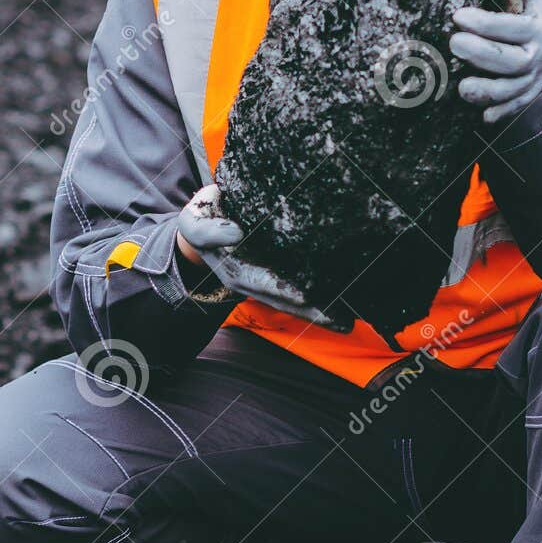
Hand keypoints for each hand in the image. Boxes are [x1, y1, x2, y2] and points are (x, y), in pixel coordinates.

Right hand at [176, 185, 345, 327]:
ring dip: (320, 312)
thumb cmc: (203, 218)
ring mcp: (265, 281)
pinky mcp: (276, 274)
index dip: (283, 290)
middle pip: (285, 301)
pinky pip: (298, 290)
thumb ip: (207, 230)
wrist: (204, 222)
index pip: (263, 283)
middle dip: (313, 312)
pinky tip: (340, 302)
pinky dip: (319, 299)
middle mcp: (253, 282)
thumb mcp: (194, 221)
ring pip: (294, 302)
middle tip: (343, 323)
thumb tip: (236, 234)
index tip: (305, 296)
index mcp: (235, 270)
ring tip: (347, 323)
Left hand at [449, 0, 541, 124]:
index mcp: (538, 28)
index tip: (458, 16)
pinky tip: (484, 117)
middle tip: (454, 44)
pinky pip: (512, 110)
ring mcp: (531, 80)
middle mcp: (538, 56)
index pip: (515, 27)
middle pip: (513, 62)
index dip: (487, 23)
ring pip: (511, 90)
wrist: (540, 47)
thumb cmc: (522, 12)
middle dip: (482, 54)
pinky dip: (499, 113)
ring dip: (487, 91)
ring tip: (462, 86)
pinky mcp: (524, 98)